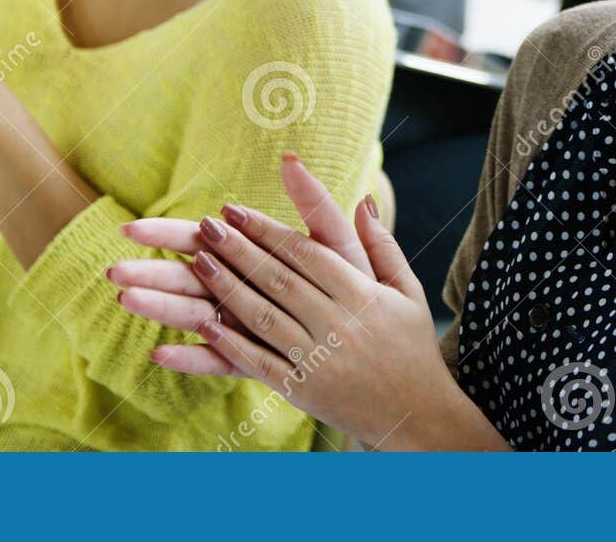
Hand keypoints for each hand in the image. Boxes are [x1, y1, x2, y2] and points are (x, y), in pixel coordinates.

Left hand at [114, 153, 501, 449]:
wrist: (419, 415)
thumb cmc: (411, 346)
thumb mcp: (407, 290)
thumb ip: (381, 245)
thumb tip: (363, 199)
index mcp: (362, 295)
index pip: (306, 254)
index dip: (267, 230)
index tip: (234, 209)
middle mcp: (338, 325)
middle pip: (279, 280)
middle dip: (238, 250)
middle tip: (205, 226)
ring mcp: (318, 359)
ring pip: (263, 318)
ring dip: (226, 289)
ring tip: (196, 263)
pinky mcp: (303, 390)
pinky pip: (260, 364)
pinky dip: (229, 346)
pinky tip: (201, 328)